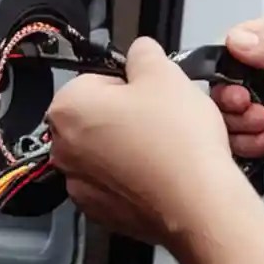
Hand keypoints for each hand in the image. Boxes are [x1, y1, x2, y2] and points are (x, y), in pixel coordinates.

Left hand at [47, 37, 247, 245]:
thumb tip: (140, 51)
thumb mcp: (166, 73)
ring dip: (130, 145)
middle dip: (126, 114)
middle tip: (161, 118)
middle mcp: (64, 149)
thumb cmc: (178, 144)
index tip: (150, 91)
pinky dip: (134, 176)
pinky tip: (161, 172)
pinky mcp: (102, 212)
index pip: (94, 78)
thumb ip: (144, 53)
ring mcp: (80, 184)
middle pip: (96, 116)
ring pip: (106, 151)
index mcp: (68, 108)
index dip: (129, 82)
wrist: (199, 203)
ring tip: (165, 146)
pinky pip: (115, 183)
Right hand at [215, 18, 263, 191]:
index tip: (233, 69)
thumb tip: (238, 39)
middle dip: (228, 93)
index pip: (242, 40)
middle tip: (244, 103)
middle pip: (229, 79)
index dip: (230, 54)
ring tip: (262, 124)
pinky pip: (243, 142)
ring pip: (230, 113)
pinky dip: (246, 144)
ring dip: (235, 120)